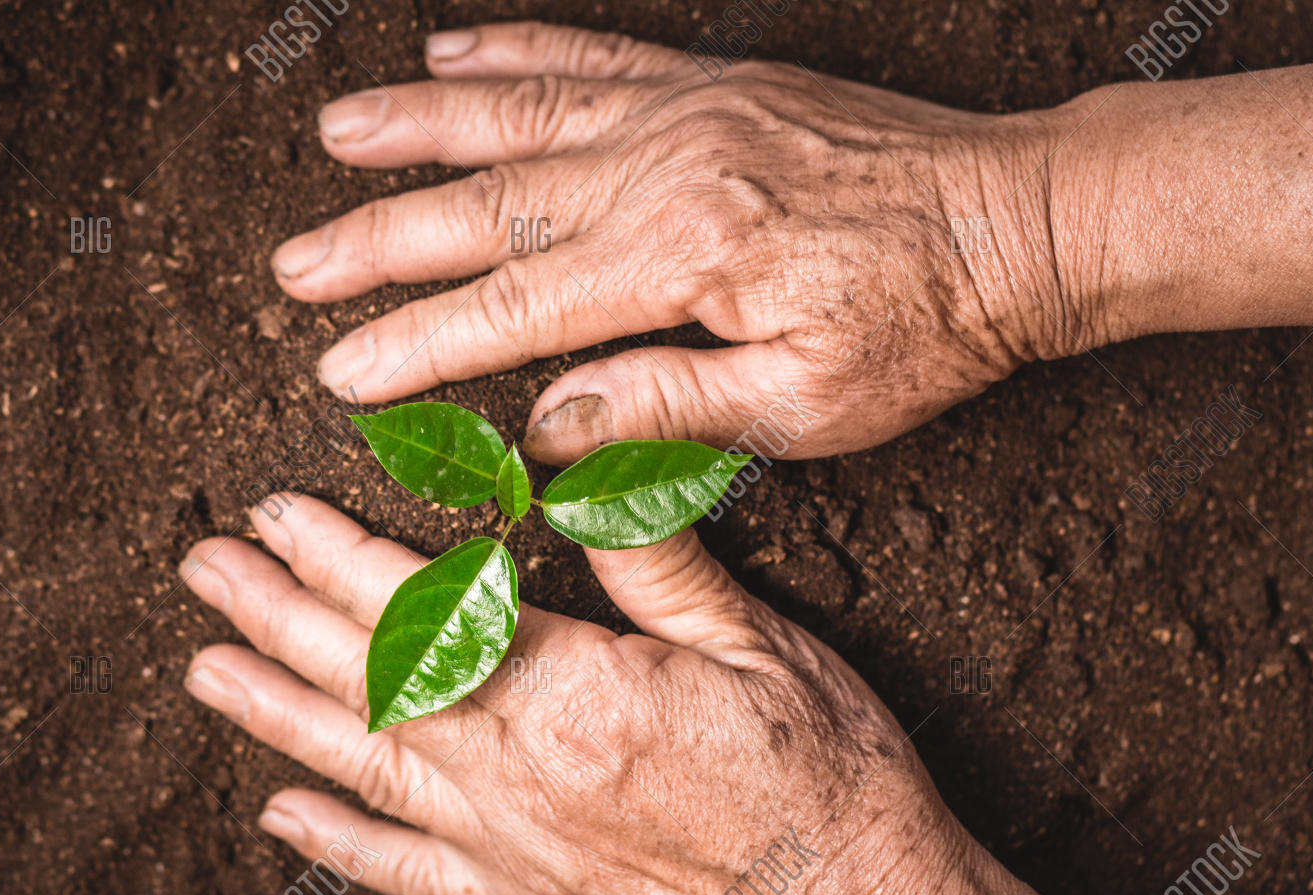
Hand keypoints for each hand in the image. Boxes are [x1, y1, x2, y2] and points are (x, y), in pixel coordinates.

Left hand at [180, 495, 1149, 894]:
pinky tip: (285, 815)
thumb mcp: (762, 646)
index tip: (283, 514)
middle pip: (370, 685)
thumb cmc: (830, 786)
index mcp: (579, 699)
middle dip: (278, 618)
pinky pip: (410, 876)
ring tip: (210, 669)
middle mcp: (523, 782)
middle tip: (209, 568)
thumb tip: (586, 470)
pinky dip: (339, 844)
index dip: (341, 558)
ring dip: (278, 715)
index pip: (425, 612)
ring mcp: (517, 856)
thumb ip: (656, 561)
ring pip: (367, 773)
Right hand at [270, 21, 1075, 463]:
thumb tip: (543, 424)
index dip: (415, 343)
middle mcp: (667, 166)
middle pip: (488, 205)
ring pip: (518, 116)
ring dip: (416, 128)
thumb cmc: (923, 328)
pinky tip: (450, 53)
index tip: (338, 369)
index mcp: (683, 258)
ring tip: (333, 136)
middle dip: (379, 239)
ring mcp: (687, 112)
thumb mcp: (802, 405)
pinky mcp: (712, 85)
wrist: (1018, 222)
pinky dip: (511, 52)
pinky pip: (589, 56)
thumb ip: (664, 410)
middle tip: (294, 267)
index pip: (512, 308)